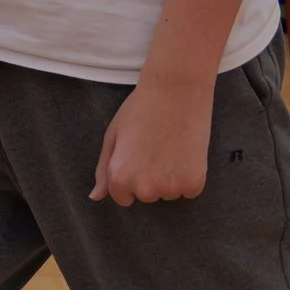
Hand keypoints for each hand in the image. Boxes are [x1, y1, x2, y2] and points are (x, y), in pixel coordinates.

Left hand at [90, 71, 212, 205]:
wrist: (175, 92)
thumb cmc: (140, 110)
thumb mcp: (112, 136)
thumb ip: (103, 170)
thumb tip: (96, 197)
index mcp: (119, 177)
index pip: (124, 197)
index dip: (130, 175)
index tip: (137, 156)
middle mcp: (144, 189)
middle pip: (147, 196)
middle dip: (150, 177)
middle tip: (154, 147)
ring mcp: (170, 188)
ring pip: (169, 193)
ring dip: (170, 176)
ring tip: (170, 146)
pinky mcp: (194, 184)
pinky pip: (190, 190)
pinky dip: (189, 176)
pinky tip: (185, 151)